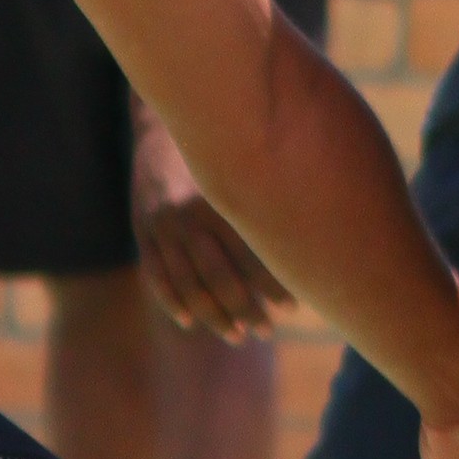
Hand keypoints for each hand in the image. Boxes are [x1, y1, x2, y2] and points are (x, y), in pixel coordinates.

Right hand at [132, 112, 286, 337]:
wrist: (165, 124)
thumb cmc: (225, 146)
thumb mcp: (248, 164)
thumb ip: (273, 198)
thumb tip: (315, 239)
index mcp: (222, 196)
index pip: (251, 253)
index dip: (272, 285)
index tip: (292, 307)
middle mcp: (190, 212)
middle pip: (220, 276)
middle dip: (246, 308)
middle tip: (267, 330)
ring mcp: (162, 224)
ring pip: (188, 282)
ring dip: (214, 315)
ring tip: (238, 335)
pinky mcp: (142, 229)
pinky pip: (156, 274)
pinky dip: (172, 301)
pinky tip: (189, 321)